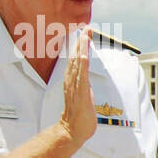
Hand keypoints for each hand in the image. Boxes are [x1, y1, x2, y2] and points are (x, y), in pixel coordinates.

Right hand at [58, 29, 95, 145]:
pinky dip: (82, 64)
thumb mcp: (83, 93)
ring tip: (85, 35)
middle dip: (81, 42)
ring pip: (77, 63)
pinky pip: (81, 76)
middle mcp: (71, 80)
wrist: (72, 129)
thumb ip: (83, 83)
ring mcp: (74, 86)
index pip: (76, 58)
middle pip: (76, 57)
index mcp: (72, 79)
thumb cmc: (79, 114)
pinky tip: (83, 54)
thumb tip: (86, 76)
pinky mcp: (80, 93)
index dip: (80, 45)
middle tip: (86, 28)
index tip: (85, 33)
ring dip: (82, 48)